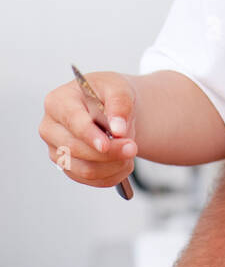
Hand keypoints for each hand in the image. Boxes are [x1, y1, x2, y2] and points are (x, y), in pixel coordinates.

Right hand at [39, 72, 136, 188]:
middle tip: (132, 148)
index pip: (72, 122)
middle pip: (76, 149)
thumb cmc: (108, 93)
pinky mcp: (67, 167)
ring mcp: (56, 150)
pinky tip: (124, 164)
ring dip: (112, 165)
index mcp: (58, 101)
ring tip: (130, 152)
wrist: (109, 106)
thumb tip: (118, 129)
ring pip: (83, 169)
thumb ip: (119, 104)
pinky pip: (89, 179)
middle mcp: (50, 128)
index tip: (106, 145)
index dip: (89, 135)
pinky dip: (111, 175)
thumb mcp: (118, 87)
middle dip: (108, 152)